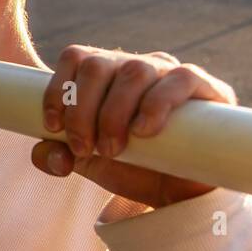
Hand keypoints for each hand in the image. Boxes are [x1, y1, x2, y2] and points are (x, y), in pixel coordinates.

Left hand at [32, 45, 237, 208]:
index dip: (57, 89)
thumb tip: (45, 152)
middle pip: (97, 65)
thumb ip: (59, 155)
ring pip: (134, 71)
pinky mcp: (206, 89)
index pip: (75, 57)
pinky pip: (180, 79)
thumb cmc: (136, 168)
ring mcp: (170, 74)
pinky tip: (144, 131)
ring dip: (114, 113)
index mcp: (106, 76)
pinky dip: (156, 104)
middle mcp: (135, 67)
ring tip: (113, 149)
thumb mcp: (90, 164)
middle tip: (86, 148)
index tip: (53, 127)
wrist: (185, 192)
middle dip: (82, 111)